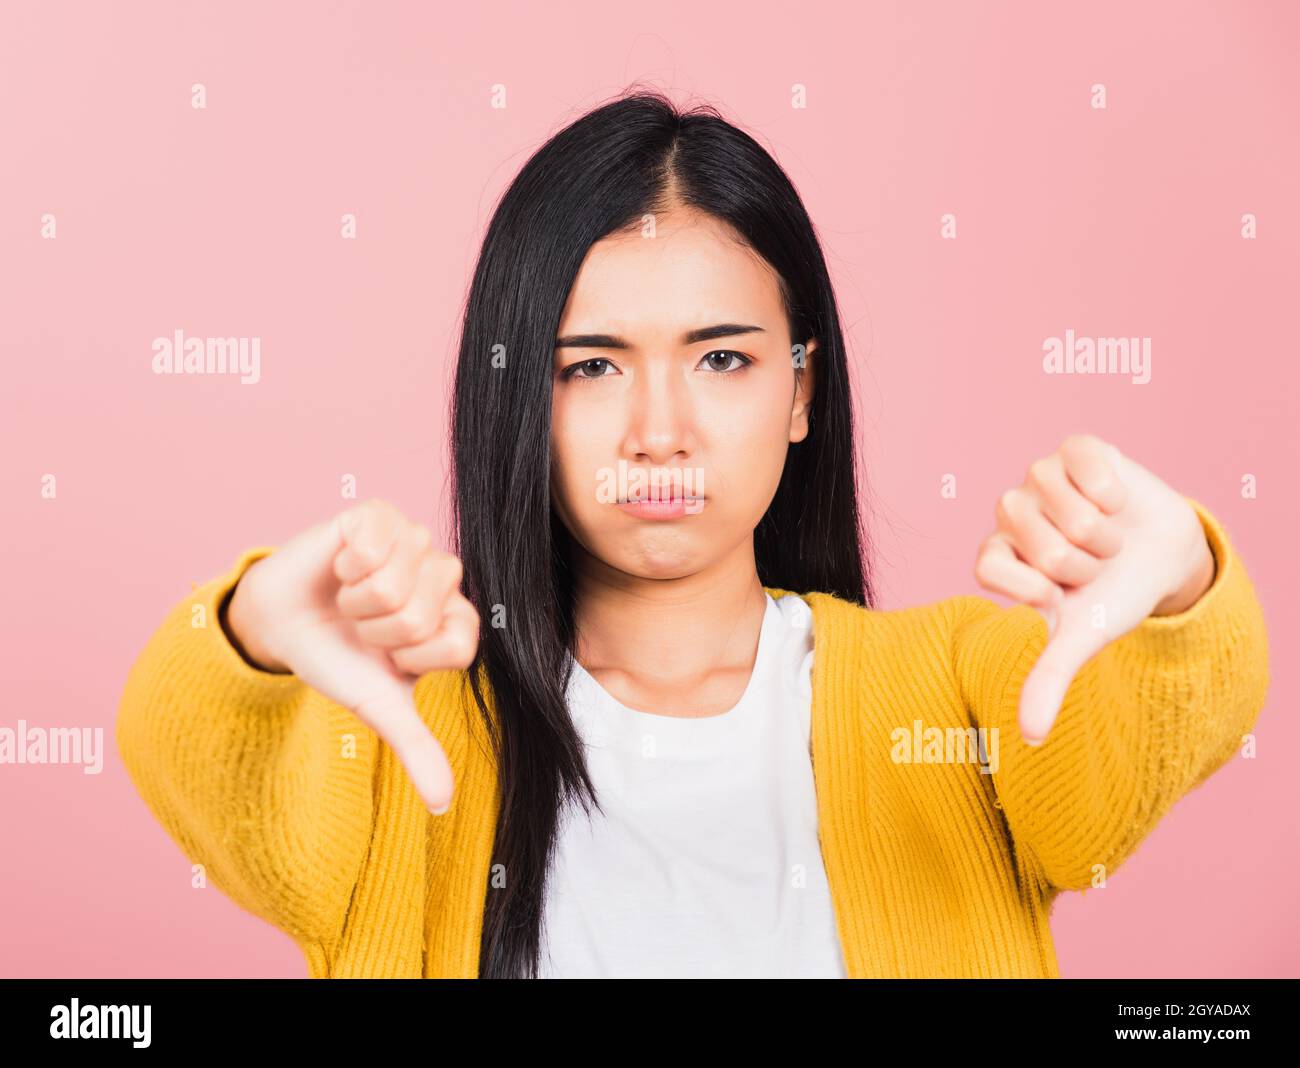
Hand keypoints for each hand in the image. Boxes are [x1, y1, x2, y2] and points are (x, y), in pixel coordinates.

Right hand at [225, 498, 479, 813]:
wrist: (282, 624)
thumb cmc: (338, 659)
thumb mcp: (378, 706)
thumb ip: (417, 750)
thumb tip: (443, 804)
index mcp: (456, 620)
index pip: (456, 643)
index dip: (408, 656)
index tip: (386, 654)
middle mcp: (444, 578)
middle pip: (423, 613)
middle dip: (378, 630)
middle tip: (361, 625)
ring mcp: (415, 542)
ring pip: (396, 582)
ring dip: (358, 600)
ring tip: (349, 599)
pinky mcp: (380, 516)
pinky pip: (375, 543)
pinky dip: (346, 565)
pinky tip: (342, 567)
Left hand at [973, 434, 1215, 744]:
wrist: (1161, 556)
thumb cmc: (1110, 595)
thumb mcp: (1080, 637)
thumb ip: (1048, 679)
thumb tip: (1029, 737)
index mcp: (996, 555)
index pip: (988, 568)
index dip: (1037, 588)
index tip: (1061, 597)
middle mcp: (1009, 513)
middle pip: (1038, 542)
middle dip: (1081, 564)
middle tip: (1092, 566)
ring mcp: (1039, 476)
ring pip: (1065, 508)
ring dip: (1101, 533)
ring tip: (1106, 538)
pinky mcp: (1074, 449)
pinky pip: (1083, 461)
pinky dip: (1111, 488)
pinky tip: (1116, 499)